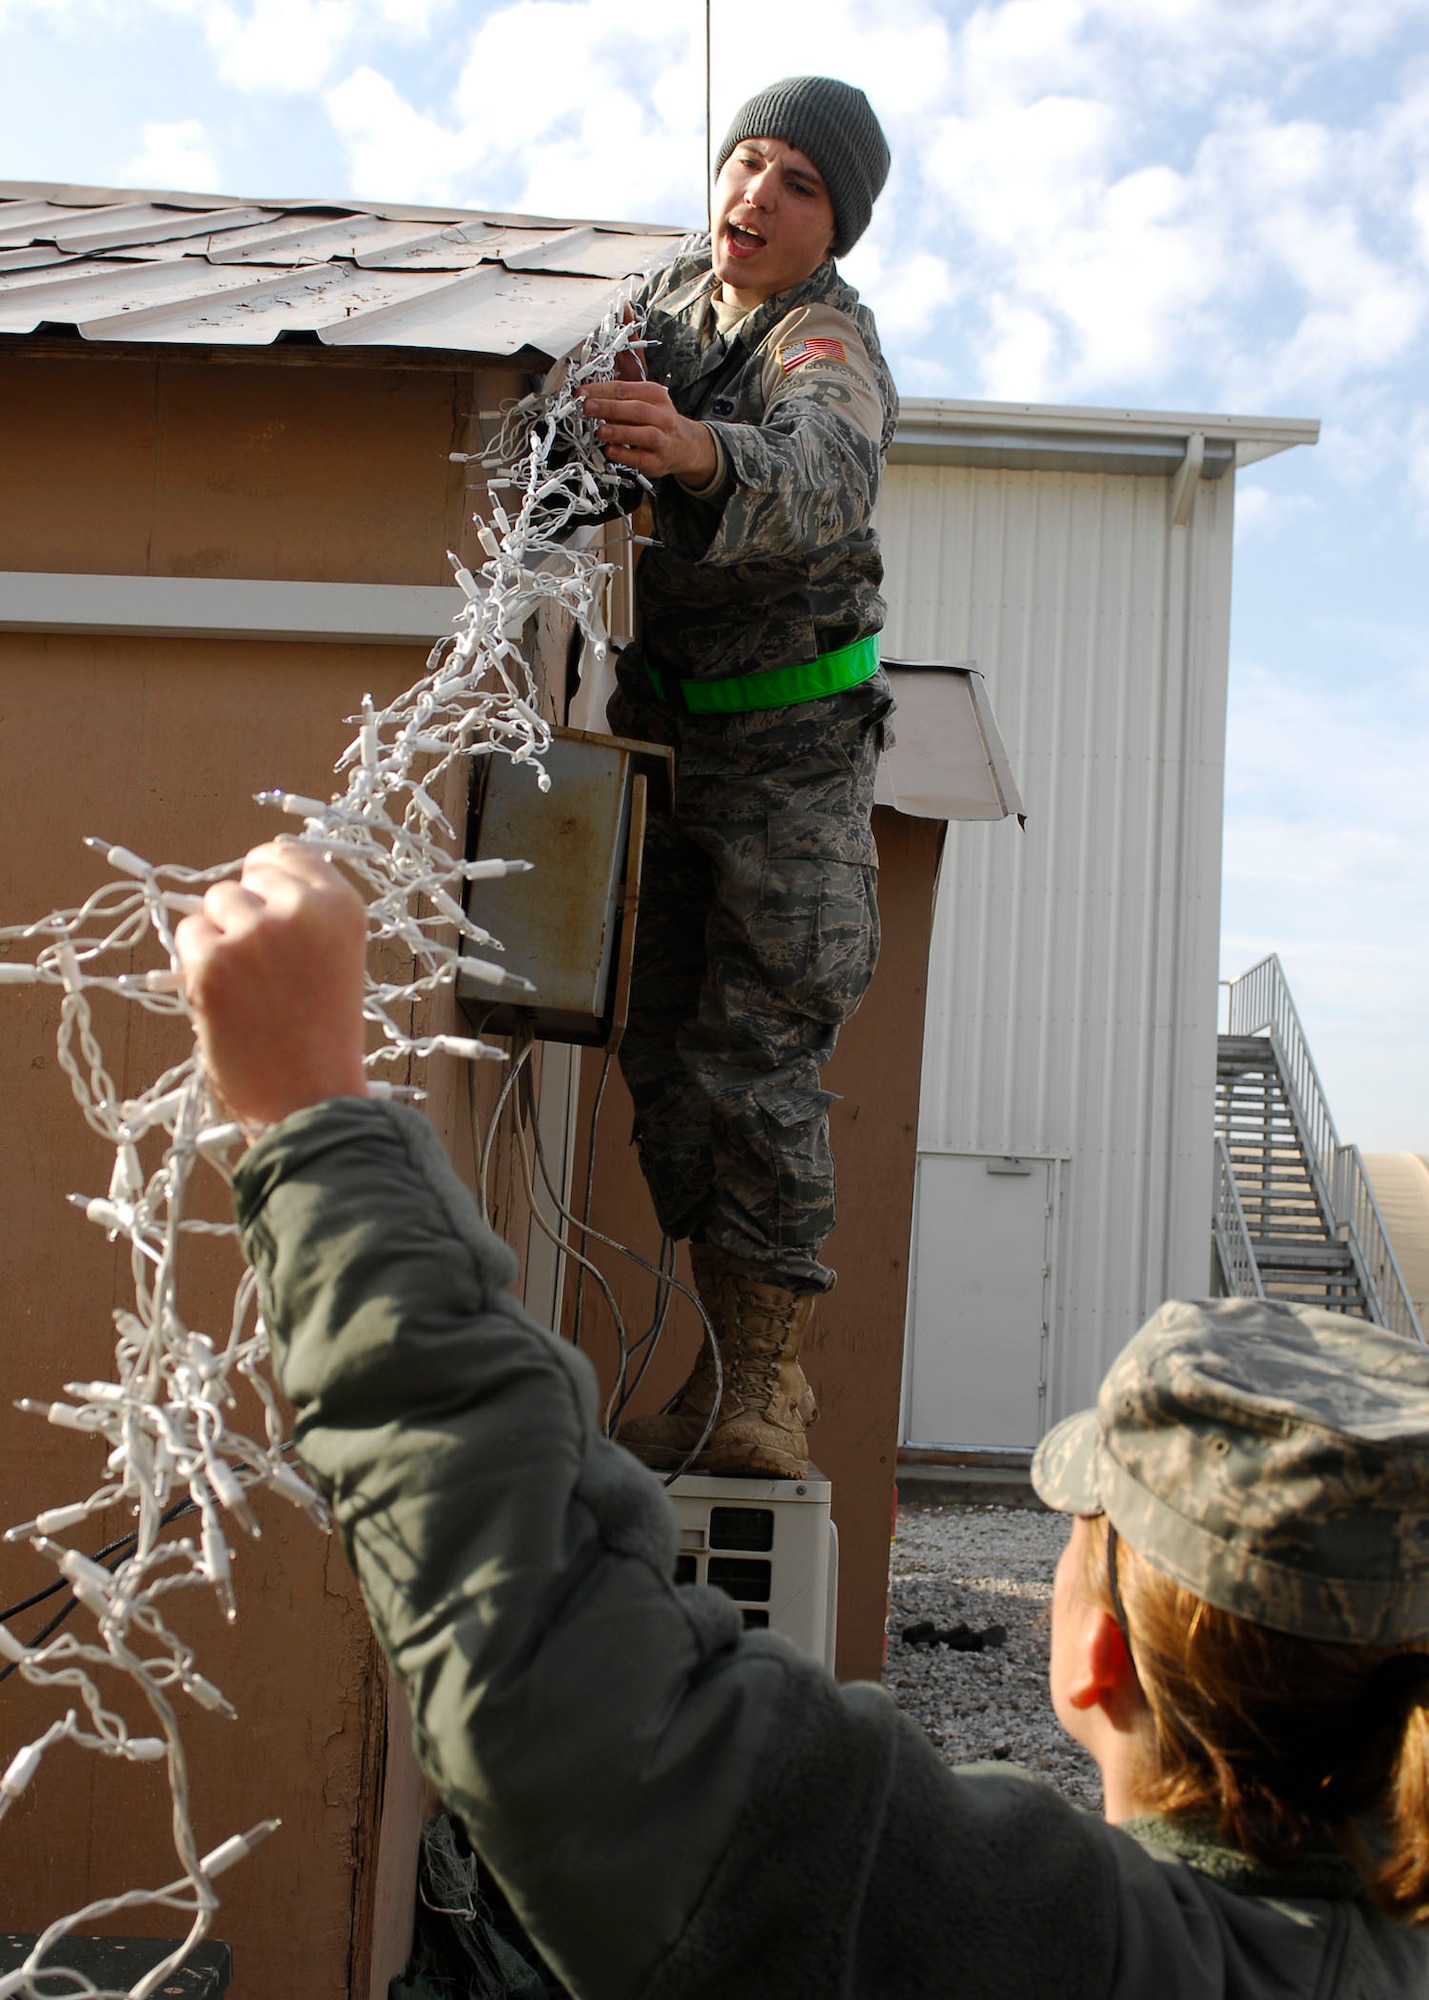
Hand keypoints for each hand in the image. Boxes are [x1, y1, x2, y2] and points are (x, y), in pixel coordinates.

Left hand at [176, 840, 368, 1130]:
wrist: (311, 1101)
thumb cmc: (322, 1039)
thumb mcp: (337, 959)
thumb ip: (306, 916)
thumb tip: (251, 882)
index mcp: (341, 907)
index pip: (288, 854)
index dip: (266, 877)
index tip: (263, 903)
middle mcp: (301, 909)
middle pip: (244, 880)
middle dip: (242, 914)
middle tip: (261, 969)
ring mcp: (254, 932)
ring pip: (212, 906)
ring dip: (217, 940)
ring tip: (246, 988)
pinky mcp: (212, 961)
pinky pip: (187, 937)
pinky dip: (196, 967)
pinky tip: (226, 1001)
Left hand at [575, 378, 718, 486]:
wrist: (685, 446)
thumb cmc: (659, 421)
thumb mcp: (647, 400)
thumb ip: (622, 396)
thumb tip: (590, 393)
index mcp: (655, 395)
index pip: (626, 389)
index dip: (602, 390)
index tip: (583, 392)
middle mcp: (662, 416)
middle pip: (636, 409)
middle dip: (610, 408)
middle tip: (588, 407)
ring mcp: (662, 440)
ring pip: (643, 434)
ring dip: (620, 431)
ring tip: (601, 430)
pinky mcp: (657, 461)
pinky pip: (641, 458)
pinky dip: (625, 454)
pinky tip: (611, 450)